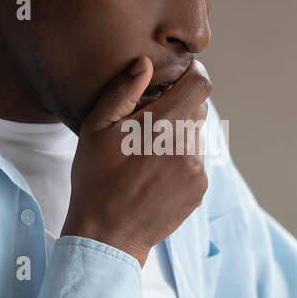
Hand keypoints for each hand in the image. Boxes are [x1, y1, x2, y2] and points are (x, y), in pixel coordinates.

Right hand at [61, 55, 211, 266]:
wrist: (107, 234)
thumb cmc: (96, 179)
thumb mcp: (96, 129)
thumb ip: (122, 92)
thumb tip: (145, 63)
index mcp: (162, 126)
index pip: (200, 85)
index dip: (193, 73)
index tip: (180, 75)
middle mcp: (186, 147)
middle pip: (198, 108)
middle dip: (179, 105)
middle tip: (150, 118)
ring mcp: (196, 170)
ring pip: (196, 135)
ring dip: (178, 134)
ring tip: (147, 152)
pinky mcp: (199, 189)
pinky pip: (196, 161)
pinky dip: (180, 159)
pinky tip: (154, 173)